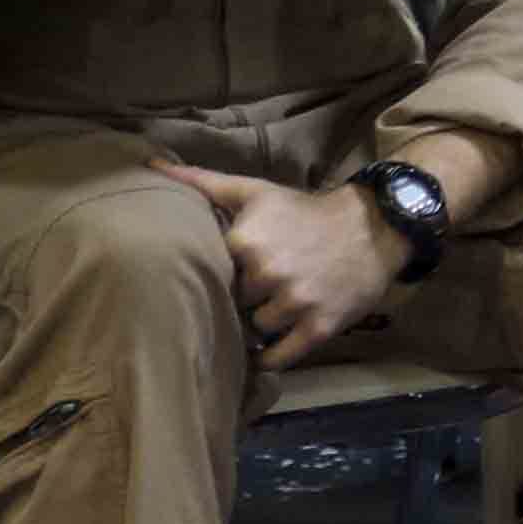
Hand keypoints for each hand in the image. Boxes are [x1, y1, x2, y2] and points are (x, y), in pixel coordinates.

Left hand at [151, 164, 402, 365]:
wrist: (372, 227)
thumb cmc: (304, 210)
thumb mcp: (254, 191)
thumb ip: (201, 182)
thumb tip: (150, 166)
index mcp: (245, 242)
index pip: (213, 273)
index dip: (225, 273)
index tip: (237, 268)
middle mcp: (268, 274)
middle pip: (235, 302)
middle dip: (247, 297)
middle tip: (263, 288)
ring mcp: (295, 303)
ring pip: (256, 329)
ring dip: (263, 323)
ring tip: (276, 308)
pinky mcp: (318, 329)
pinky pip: (279, 357)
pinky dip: (271, 356)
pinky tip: (272, 345)